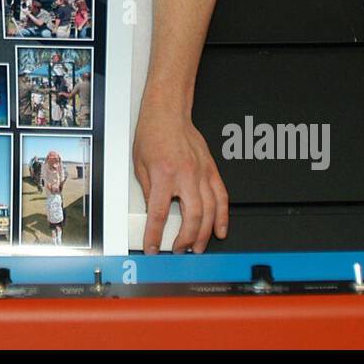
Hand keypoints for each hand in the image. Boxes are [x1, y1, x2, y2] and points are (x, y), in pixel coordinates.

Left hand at [133, 101, 228, 253]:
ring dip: (205, 233)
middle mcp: (185, 175)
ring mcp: (202, 173)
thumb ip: (148, 192)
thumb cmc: (152, 134)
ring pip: (210, 210)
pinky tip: (220, 229)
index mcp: (163, 174)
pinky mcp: (212, 170)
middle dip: (187, 239)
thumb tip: (153, 215)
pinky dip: (223, 216)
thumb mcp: (140, 166)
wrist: (168, 113)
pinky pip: (222, 197)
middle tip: (181, 250)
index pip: (159, 214)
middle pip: (192, 216)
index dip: (155, 235)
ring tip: (199, 247)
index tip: (153, 248)